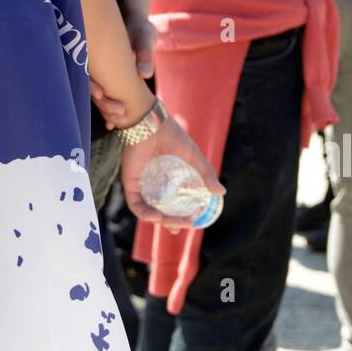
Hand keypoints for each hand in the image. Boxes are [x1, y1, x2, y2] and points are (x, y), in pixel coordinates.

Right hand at [90, 11, 158, 126]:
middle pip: (92, 87)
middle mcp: (98, 67)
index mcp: (101, 55)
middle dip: (103, 103)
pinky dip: (107, 110)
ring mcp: (103, 76)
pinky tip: (111, 126)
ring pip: (97, 96)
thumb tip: (146, 74)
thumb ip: (144, 54)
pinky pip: (105, 97)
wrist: (140, 30)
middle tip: (120, 111)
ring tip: (116, 122)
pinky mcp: (110, 82)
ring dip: (105, 109)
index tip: (102, 94)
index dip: (92, 85)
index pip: (89, 72)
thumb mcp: (144, 39)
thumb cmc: (141, 32)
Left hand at [120, 114, 224, 230]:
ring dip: (162, 221)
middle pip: (159, 211)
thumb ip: (206, 174)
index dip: (178, 217)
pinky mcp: (130, 182)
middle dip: (171, 223)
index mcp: (165, 179)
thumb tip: (221, 193)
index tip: (190, 224)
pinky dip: (145, 214)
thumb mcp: (193, 157)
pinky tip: (158, 216)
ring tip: (175, 225)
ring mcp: (140, 184)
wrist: (151, 123)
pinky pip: (135, 204)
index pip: (170, 204)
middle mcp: (152, 184)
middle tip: (184, 226)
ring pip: (148, 211)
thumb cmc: (171, 135)